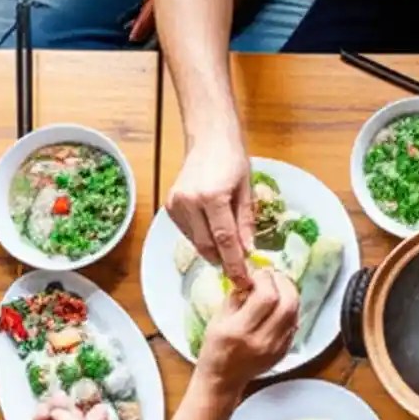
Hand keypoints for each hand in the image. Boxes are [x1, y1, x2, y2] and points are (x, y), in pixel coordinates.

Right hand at [167, 134, 255, 289]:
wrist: (209, 138)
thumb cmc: (232, 160)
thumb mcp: (246, 191)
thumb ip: (245, 223)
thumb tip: (248, 252)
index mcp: (212, 197)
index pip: (225, 241)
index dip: (235, 264)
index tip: (245, 280)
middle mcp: (190, 202)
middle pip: (208, 245)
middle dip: (224, 262)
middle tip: (240, 273)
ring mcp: (176, 204)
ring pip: (196, 242)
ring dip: (213, 252)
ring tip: (230, 256)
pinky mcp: (170, 205)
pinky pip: (188, 233)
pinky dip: (202, 240)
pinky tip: (214, 238)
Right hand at [196, 269, 299, 389]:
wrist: (224, 379)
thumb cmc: (216, 348)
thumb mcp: (218, 319)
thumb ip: (237, 296)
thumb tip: (253, 276)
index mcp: (240, 331)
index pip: (266, 297)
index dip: (266, 279)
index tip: (259, 272)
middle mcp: (262, 340)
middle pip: (288, 303)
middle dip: (284, 283)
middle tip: (274, 275)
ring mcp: (276, 348)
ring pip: (295, 313)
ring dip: (290, 294)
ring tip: (279, 286)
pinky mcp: (284, 352)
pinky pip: (294, 324)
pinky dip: (290, 309)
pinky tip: (280, 304)